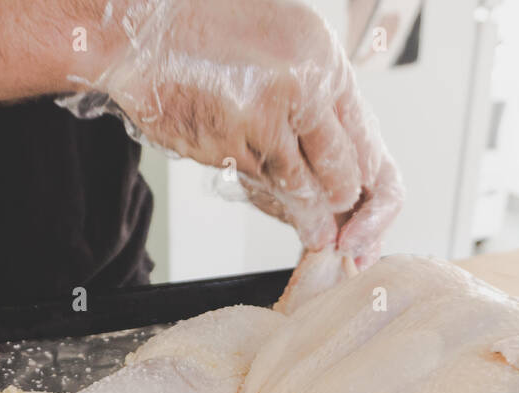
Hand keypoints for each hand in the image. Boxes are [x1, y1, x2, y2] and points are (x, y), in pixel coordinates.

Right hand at [63, 0, 402, 263]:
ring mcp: (266, 119)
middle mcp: (304, 87)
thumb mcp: (284, 42)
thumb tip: (337, 151)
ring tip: (319, 237)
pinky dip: (271, 203)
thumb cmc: (209, 29)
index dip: (372, 190)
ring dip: (309, 219)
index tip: (364, 211)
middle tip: (345, 232)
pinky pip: (260, 188)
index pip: (364, 142)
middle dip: (343, 210)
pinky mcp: (229, 144)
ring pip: (300, 189)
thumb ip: (315, 92)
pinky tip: (279, 207)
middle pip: (341, 173)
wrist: (145, 31)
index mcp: (324, 60)